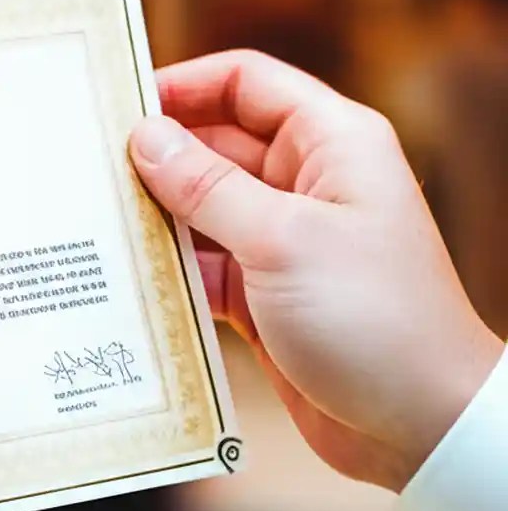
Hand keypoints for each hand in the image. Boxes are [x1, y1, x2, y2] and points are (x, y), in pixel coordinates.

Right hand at [129, 50, 502, 491]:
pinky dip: (169, 274)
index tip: (121, 107)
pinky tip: (125, 279)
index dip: (184, 87)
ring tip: (95, 224)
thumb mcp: (282, 240)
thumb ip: (207, 186)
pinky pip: (203, 269)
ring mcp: (284, 242)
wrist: (421, 425)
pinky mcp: (265, 296)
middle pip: (215, 147)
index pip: (246, 84)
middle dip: (157, 157)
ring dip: (156, 219)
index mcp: (331, 145)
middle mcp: (308, 184)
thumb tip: (146, 138)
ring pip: (202, 211)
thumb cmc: (375, 318)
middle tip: (89, 172)